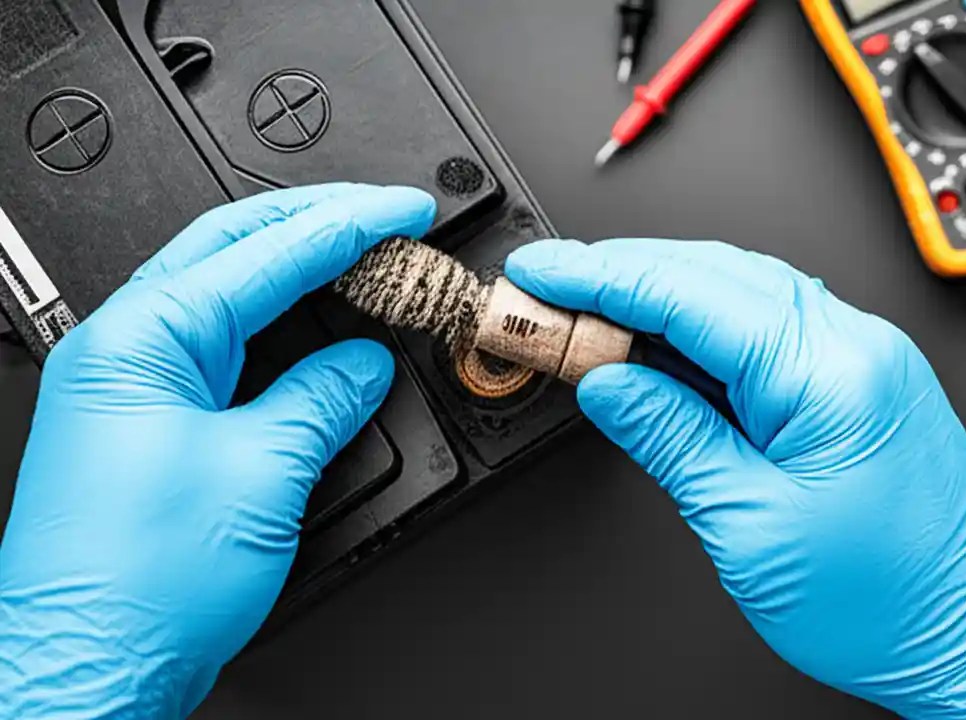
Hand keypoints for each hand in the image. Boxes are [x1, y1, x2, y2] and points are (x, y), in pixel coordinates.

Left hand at [0, 184, 435, 717]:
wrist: (88, 670)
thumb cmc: (135, 586)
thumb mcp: (259, 475)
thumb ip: (320, 402)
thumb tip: (362, 364)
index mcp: (140, 339)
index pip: (263, 252)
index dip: (347, 225)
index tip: (403, 210)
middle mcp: (127, 351)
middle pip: (234, 248)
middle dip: (317, 222)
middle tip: (389, 215)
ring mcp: (137, 388)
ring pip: (230, 296)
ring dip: (300, 273)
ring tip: (366, 261)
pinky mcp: (154, 427)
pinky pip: (228, 353)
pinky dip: (283, 335)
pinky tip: (321, 335)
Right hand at [506, 239, 965, 718]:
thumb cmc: (892, 600)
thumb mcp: (750, 526)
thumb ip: (671, 438)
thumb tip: (608, 384)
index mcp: (827, 373)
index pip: (689, 293)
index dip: (600, 275)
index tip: (541, 273)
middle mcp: (853, 344)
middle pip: (713, 273)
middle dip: (620, 273)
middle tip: (548, 294)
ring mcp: (862, 355)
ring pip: (739, 291)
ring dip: (660, 294)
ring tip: (589, 318)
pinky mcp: (859, 377)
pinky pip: (768, 325)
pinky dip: (704, 326)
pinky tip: (663, 345)